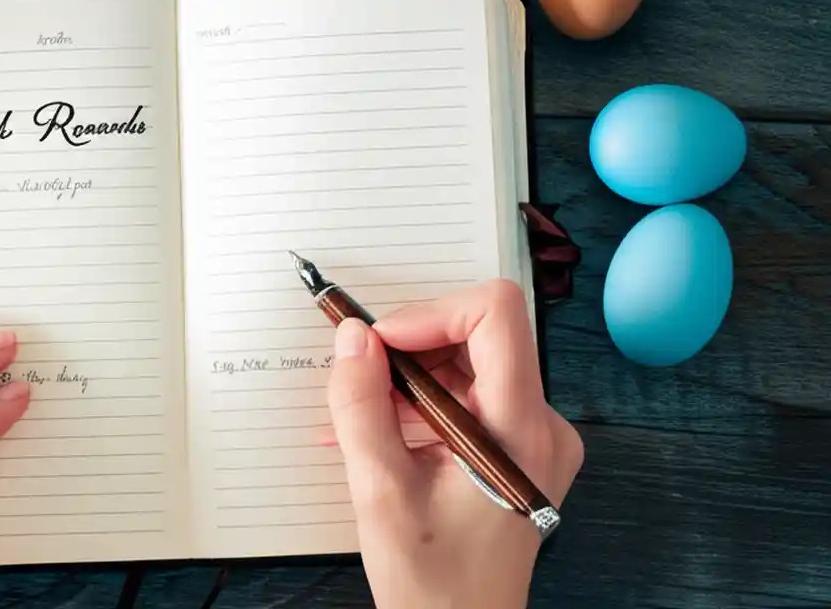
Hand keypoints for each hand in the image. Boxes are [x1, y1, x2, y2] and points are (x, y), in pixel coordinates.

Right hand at [326, 279, 583, 608]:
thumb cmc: (432, 580)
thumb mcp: (379, 491)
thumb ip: (361, 406)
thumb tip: (351, 338)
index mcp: (521, 429)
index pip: (496, 313)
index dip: (431, 312)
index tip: (381, 342)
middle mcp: (541, 425)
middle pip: (478, 337)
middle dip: (409, 348)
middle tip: (357, 378)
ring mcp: (533, 438)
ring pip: (468, 365)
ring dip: (408, 379)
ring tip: (357, 417)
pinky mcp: (516, 450)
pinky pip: (468, 399)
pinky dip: (420, 404)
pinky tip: (376, 432)